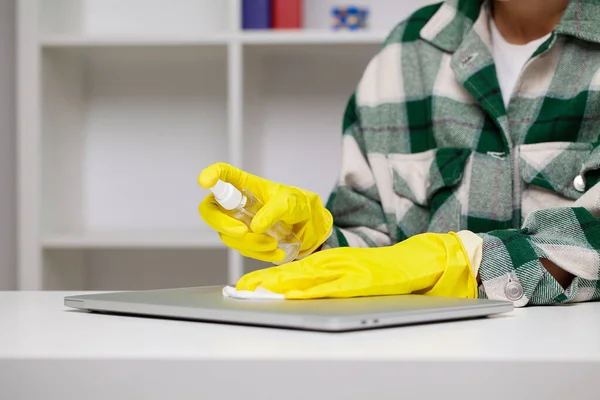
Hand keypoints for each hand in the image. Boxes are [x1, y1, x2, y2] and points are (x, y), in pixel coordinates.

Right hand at [198, 163, 332, 262]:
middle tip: (242, 232)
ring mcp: (237, 223)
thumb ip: (274, 210)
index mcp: (245, 185)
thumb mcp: (291, 202)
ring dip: (249, 243)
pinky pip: (242, 250)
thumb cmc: (298, 205)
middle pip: (210, 210)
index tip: (205, 182)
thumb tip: (255, 226)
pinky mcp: (244, 240)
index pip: (222, 174)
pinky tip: (276, 251)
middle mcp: (235, 203)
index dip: (210, 176)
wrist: (309, 226)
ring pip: (226, 236)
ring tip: (273, 243)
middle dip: (222, 223)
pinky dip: (258, 253)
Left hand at [236, 232, 477, 298]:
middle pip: (293, 274)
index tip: (248, 285)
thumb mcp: (350, 268)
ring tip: (257, 291)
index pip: (293, 270)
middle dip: (266, 282)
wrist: (413, 262)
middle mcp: (333, 264)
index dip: (269, 278)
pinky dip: (309, 290)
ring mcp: (344, 271)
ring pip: (306, 278)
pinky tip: (294, 293)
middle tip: (242, 288)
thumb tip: (300, 285)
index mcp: (330, 261)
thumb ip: (327, 276)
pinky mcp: (358, 281)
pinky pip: (329, 287)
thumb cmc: (382, 268)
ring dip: (280, 285)